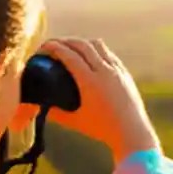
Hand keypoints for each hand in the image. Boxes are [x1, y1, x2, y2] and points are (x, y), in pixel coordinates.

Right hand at [41, 38, 159, 161]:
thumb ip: (56, 114)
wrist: (132, 132)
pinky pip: (109, 53)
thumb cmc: (102, 130)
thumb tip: (40, 106)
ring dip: (82, 42)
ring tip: (71, 47)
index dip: (54, 47)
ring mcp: (117, 70)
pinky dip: (96, 49)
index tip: (43, 47)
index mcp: (90, 82)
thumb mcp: (76, 121)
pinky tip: (91, 55)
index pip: (69, 56)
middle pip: (82, 45)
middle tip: (53, 44)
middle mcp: (104, 71)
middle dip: (65, 41)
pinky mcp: (125, 73)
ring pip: (97, 45)